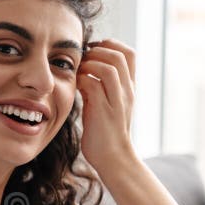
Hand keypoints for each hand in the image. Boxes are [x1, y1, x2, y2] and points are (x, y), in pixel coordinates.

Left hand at [76, 38, 137, 172]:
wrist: (113, 159)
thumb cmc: (106, 134)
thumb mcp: (108, 105)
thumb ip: (102, 88)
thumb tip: (86, 73)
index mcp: (129, 88)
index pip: (129, 53)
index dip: (110, 45)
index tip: (92, 51)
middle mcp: (127, 91)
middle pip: (120, 54)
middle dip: (98, 50)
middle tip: (82, 59)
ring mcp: (117, 101)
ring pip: (110, 66)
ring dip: (90, 63)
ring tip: (79, 71)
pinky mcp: (104, 111)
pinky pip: (94, 84)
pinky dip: (82, 80)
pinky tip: (75, 86)